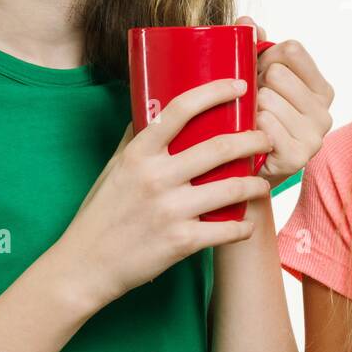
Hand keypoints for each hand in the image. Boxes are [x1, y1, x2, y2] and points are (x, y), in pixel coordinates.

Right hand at [61, 78, 274, 307]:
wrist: (85, 265)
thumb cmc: (100, 214)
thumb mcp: (113, 169)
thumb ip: (136, 141)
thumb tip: (154, 111)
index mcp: (139, 153)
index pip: (180, 109)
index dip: (214, 92)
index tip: (238, 86)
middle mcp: (156, 176)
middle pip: (220, 147)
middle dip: (253, 140)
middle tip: (266, 139)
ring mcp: (171, 209)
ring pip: (232, 188)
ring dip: (256, 185)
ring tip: (263, 184)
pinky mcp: (181, 241)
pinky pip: (227, 230)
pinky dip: (244, 227)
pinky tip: (247, 224)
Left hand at [234, 15, 333, 188]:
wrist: (247, 168)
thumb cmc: (254, 118)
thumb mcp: (257, 78)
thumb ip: (254, 46)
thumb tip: (246, 21)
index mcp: (322, 88)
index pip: (291, 49)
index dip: (266, 56)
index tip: (260, 74)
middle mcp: (325, 112)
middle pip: (277, 73)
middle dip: (256, 84)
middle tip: (253, 103)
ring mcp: (315, 136)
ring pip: (267, 98)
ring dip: (250, 108)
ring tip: (251, 122)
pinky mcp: (298, 157)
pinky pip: (264, 124)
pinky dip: (251, 128)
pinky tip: (253, 138)